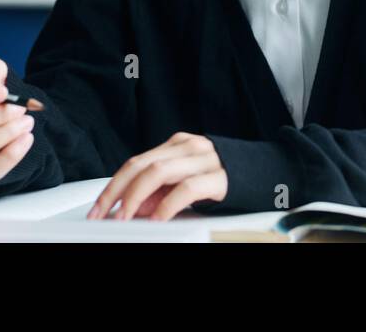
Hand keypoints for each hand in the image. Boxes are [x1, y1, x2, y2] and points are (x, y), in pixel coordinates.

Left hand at [88, 132, 227, 220]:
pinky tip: (158, 219)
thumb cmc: (223, 178)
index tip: (98, 208)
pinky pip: (187, 188)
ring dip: (135, 196)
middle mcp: (189, 147)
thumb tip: (132, 208)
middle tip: (104, 215)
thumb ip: (160, 192)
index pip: (136, 162)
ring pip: (159, 171)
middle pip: (142, 164)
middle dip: (117, 191)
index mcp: (178, 145)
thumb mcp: (186, 183)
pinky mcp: (221, 177)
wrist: (266, 172)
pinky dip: (167, 205)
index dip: (113, 186)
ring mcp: (205, 159)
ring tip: (125, 217)